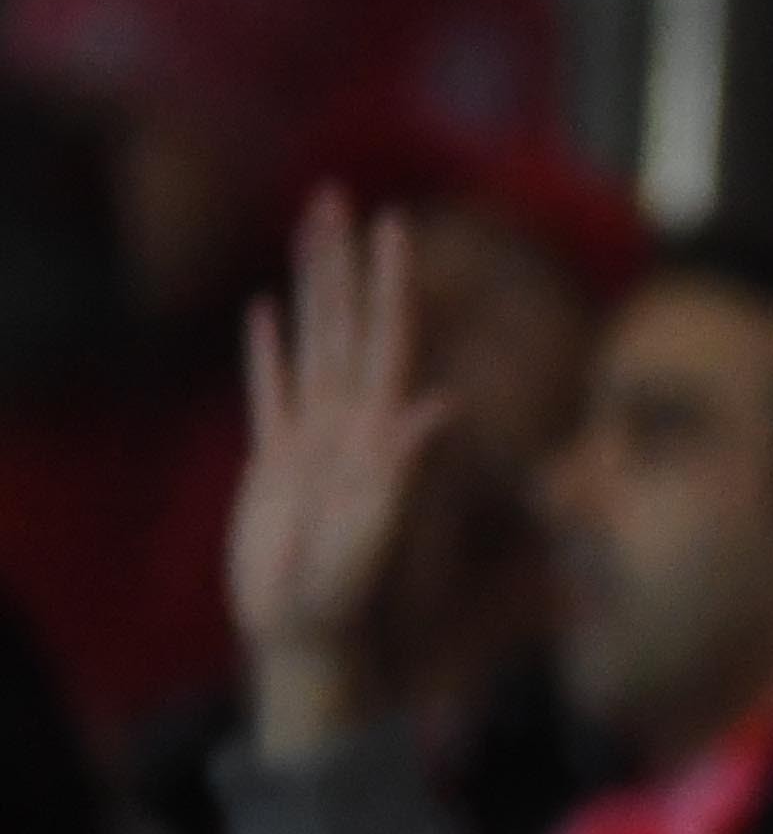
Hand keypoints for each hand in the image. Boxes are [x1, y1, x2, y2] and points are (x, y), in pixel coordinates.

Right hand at [230, 190, 452, 757]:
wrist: (311, 636)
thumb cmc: (352, 596)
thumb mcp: (383, 529)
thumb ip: (408, 467)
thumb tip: (446, 405)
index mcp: (377, 431)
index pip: (390, 340)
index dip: (392, 285)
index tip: (396, 227)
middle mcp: (349, 424)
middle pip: (347, 324)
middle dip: (344, 261)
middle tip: (340, 196)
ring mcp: (311, 437)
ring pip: (311, 342)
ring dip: (310, 287)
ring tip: (308, 231)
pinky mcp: (274, 461)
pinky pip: (269, 392)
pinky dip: (267, 351)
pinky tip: (266, 311)